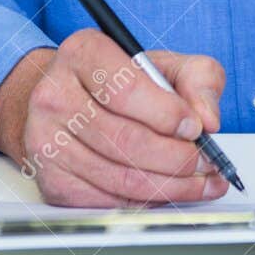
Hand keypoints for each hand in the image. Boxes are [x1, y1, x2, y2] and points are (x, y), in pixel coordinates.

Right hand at [0, 33, 230, 206]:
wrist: (69, 101)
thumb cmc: (119, 81)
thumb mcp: (164, 64)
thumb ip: (198, 79)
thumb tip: (208, 118)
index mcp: (83, 53)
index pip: (125, 89)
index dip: (168, 113)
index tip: (195, 126)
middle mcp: (55, 95)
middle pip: (125, 139)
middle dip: (177, 157)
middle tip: (206, 161)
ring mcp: (47, 141)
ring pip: (119, 177)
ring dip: (170, 185)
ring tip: (199, 180)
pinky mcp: (51, 180)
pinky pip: (107, 201)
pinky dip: (146, 202)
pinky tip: (167, 191)